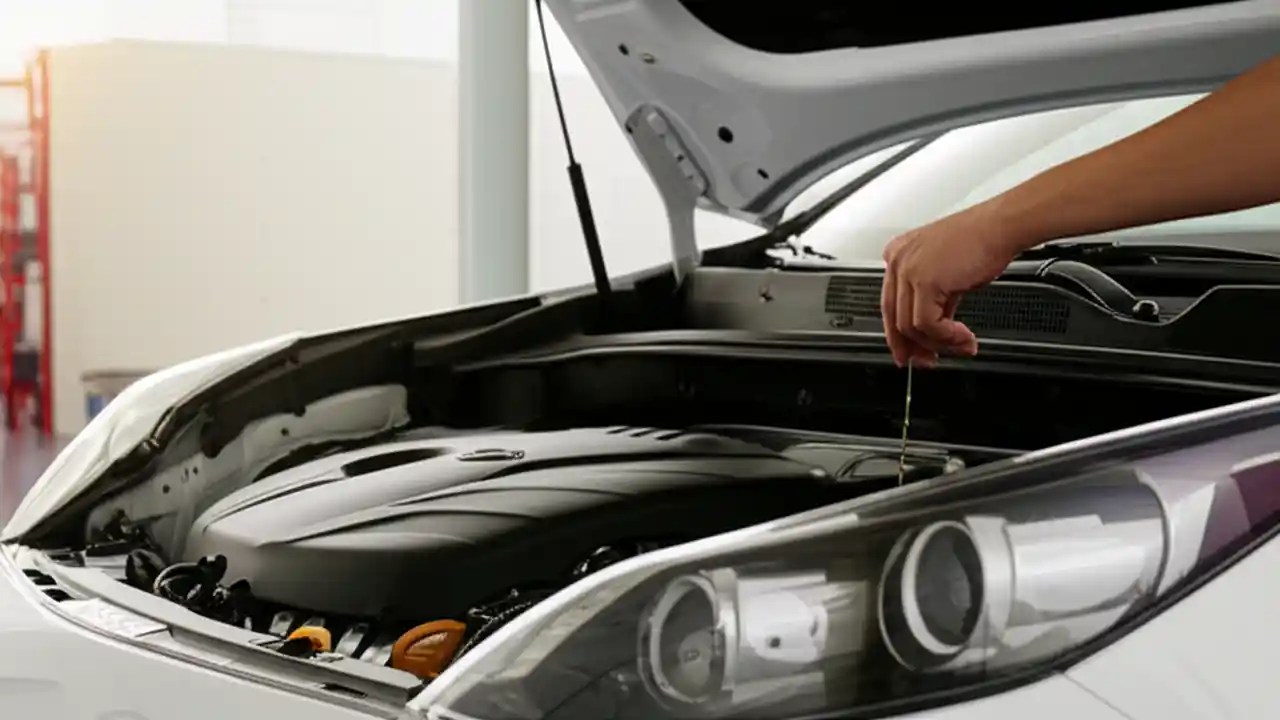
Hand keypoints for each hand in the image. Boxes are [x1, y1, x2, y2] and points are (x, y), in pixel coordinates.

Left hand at [880, 204, 1022, 366]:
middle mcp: (897, 261)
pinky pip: (927, 323)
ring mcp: (908, 270)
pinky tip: (964, 336)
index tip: (908, 353)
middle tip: (930, 360)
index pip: (889, 305)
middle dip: (914, 346)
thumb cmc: (982, 242)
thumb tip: (932, 333)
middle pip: (894, 318)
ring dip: (939, 342)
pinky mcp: (925, 281)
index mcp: (898, 256)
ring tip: (962, 345)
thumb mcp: (948, 275)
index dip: (898, 336)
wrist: (1002, 227)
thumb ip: (934, 302)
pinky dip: (946, 336)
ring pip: (910, 325)